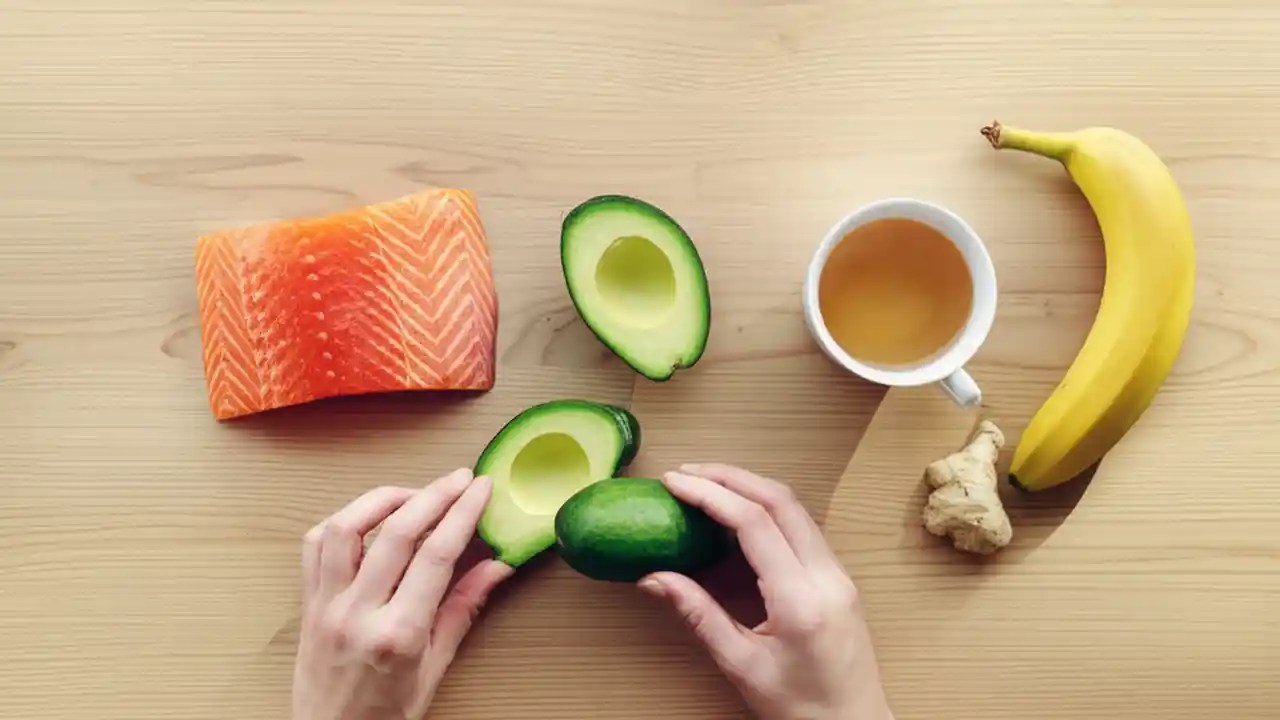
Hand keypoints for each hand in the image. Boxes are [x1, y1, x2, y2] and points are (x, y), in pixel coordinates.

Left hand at [293, 469, 511, 719]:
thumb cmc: (386, 715)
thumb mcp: (435, 668)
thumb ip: (462, 610)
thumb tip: (497, 566)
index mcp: (399, 636)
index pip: (436, 556)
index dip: (463, 514)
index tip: (481, 488)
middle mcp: (358, 614)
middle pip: (396, 533)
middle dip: (434, 495)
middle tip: (460, 479)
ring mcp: (326, 606)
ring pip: (346, 527)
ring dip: (383, 499)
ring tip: (414, 493)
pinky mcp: (307, 604)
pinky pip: (315, 545)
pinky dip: (343, 520)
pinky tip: (370, 517)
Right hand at [641, 464, 892, 719]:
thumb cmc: (800, 709)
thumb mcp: (741, 664)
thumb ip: (698, 614)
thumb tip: (652, 578)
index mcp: (801, 600)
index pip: (754, 523)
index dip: (711, 494)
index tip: (675, 482)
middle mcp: (827, 577)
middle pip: (780, 500)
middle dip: (730, 477)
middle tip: (686, 472)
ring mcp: (839, 574)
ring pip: (795, 508)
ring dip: (750, 488)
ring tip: (706, 484)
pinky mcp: (839, 578)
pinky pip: (802, 527)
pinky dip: (767, 509)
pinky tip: (737, 514)